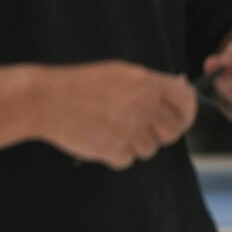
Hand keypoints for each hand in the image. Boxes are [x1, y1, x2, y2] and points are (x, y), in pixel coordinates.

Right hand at [30, 61, 197, 169]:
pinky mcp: (113, 150)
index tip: (180, 117)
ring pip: (149, 149)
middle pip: (172, 131)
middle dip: (159, 132)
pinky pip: (127, 159)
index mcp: (146, 83)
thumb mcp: (118, 72)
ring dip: (135, 143)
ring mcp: (129, 130)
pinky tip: (100, 138)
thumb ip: (150, 82)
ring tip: (112, 129)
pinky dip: (116, 153)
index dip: (186, 111)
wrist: (45, 100)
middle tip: (141, 127)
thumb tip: (180, 85)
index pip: (185, 101)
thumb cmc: (80, 84)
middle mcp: (142, 107)